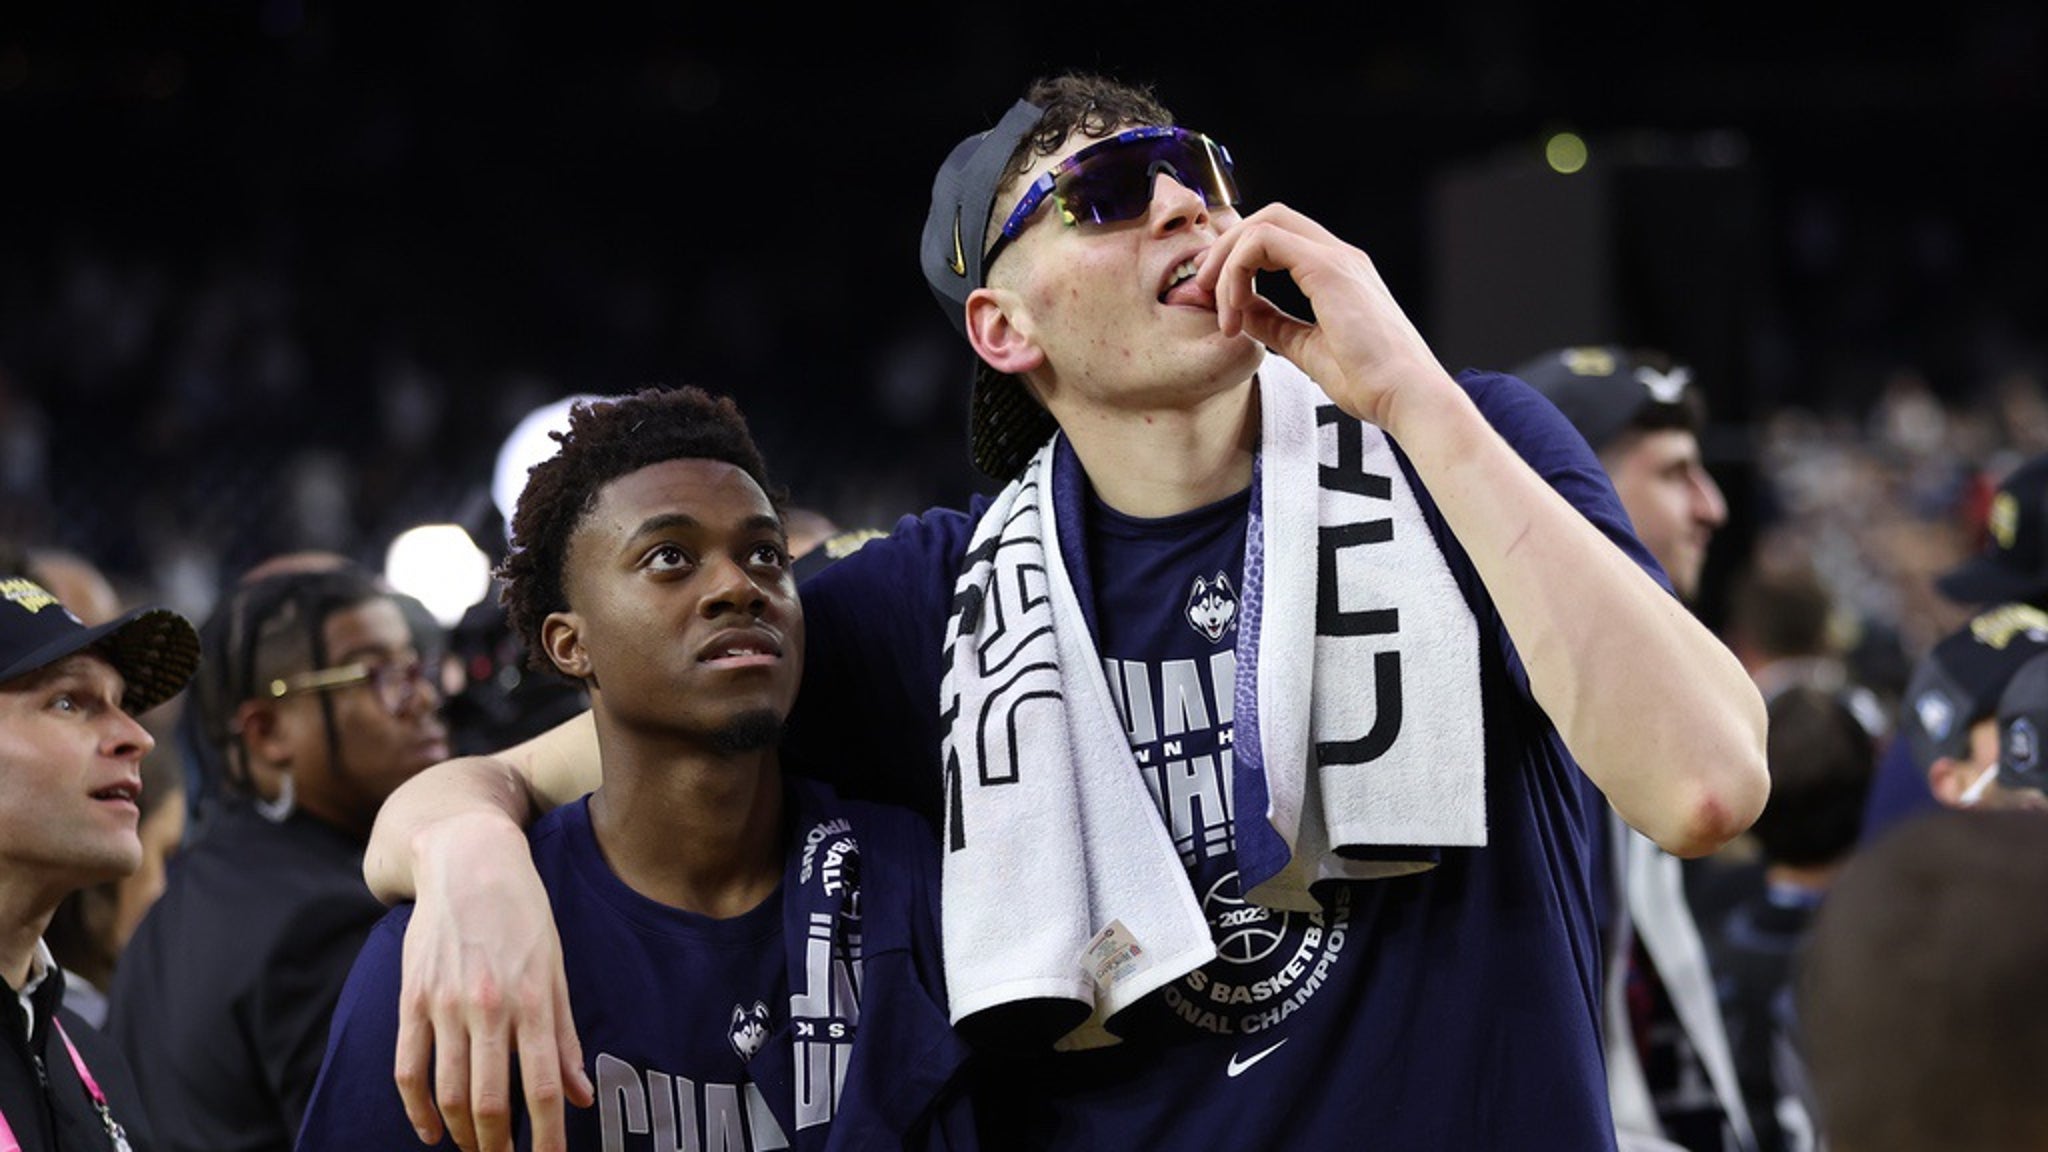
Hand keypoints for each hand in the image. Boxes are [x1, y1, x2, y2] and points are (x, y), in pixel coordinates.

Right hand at [393, 814, 593, 1150]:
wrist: (468, 860)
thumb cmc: (524, 914)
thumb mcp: (558, 968)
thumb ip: (564, 1036)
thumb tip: (580, 1096)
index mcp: (533, 998)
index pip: (540, 1086)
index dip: (546, 1137)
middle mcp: (488, 1005)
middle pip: (488, 1101)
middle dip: (499, 1146)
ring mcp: (444, 1003)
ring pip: (447, 1092)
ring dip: (462, 1134)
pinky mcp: (411, 998)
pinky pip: (407, 1068)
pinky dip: (417, 1109)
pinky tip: (431, 1131)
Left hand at [1197, 203, 1449, 429]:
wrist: (1405, 396)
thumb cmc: (1370, 381)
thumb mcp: (1306, 348)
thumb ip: (1274, 324)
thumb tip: (1243, 312)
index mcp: (1337, 272)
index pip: (1278, 237)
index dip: (1238, 256)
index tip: (1216, 295)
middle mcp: (1339, 256)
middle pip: (1268, 218)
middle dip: (1226, 248)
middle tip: (1204, 289)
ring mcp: (1336, 258)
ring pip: (1263, 224)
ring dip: (1227, 262)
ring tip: (1222, 309)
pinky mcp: (1328, 269)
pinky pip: (1264, 242)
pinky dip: (1238, 271)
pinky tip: (1236, 309)